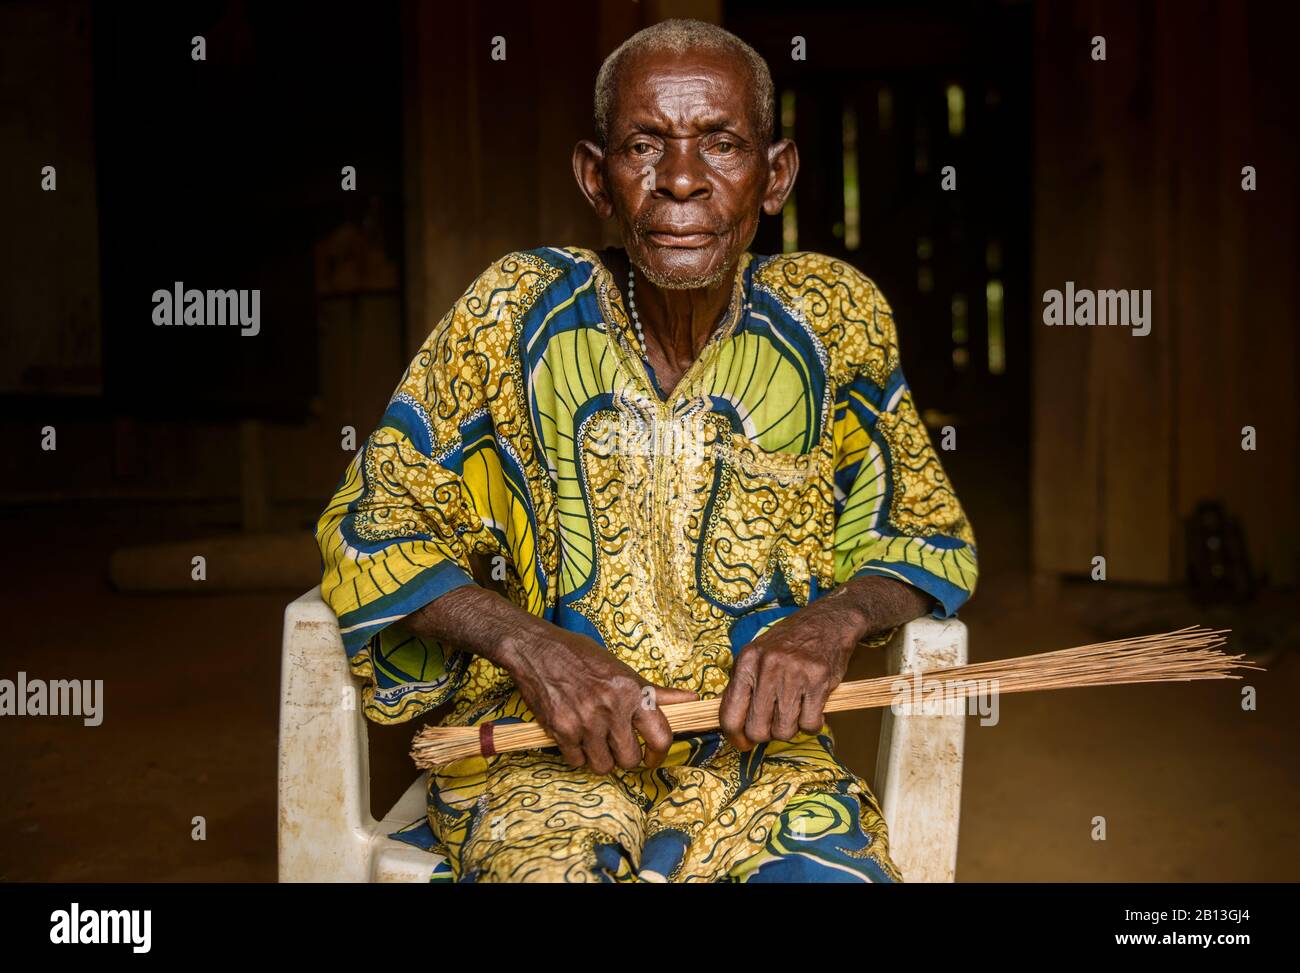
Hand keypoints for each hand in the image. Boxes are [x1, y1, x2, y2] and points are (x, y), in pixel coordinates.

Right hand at [503, 629, 697, 773]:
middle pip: (630, 759)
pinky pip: (576, 761)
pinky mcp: (560, 729)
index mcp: (632, 691)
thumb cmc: (580, 655)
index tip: (653, 757)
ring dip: (600, 758)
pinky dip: (576, 754)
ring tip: (595, 740)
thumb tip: (691, 699)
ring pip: (603, 765)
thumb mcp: (622, 669)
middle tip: (617, 745)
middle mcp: (611, 707)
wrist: (536, 649)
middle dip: (625, 757)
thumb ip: (654, 691)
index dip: (658, 754)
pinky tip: (575, 736)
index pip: (660, 736)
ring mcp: (585, 721)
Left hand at [718, 590, 867, 750]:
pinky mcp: (819, 681)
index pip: (730, 715)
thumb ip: (743, 686)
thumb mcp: (757, 656)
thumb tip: (732, 725)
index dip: (735, 737)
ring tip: (794, 711)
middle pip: (757, 729)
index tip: (743, 743)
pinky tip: (812, 708)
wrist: (827, 622)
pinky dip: (812, 724)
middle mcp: (767, 667)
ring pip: (784, 731)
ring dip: (790, 729)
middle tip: (773, 726)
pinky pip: (810, 724)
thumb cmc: (788, 643)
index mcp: (746, 661)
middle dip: (766, 735)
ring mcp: (794, 674)